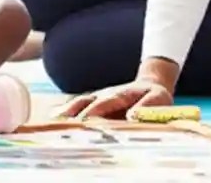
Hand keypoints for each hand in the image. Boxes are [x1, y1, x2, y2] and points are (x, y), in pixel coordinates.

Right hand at [56, 79, 174, 119]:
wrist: (150, 85)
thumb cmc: (154, 96)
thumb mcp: (158, 99)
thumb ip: (146, 107)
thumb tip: (131, 117)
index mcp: (121, 94)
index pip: (106, 101)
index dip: (96, 110)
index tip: (86, 119)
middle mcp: (105, 94)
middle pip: (86, 102)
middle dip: (75, 113)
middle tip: (63, 124)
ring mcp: (97, 98)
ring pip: (78, 103)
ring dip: (66, 112)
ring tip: (53, 121)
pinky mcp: (93, 104)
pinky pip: (77, 106)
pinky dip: (65, 112)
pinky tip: (53, 119)